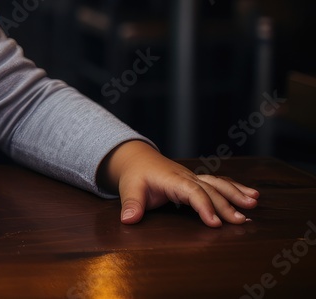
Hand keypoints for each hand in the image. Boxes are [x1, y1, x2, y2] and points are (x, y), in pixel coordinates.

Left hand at [98, 140, 258, 226]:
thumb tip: (128, 220)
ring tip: (254, 203)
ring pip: (218, 184)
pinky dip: (235, 189)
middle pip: (210, 190)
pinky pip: (219, 184)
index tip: (215, 223)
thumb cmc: (135, 176)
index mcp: (172, 179)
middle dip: (226, 205)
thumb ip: (131, 204)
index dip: (204, 206)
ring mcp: (194, 178)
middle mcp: (187, 177)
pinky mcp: (198, 181)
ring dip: (236, 193)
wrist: (138, 159)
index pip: (192, 192)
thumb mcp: (129, 189)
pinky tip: (252, 196)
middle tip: (241, 221)